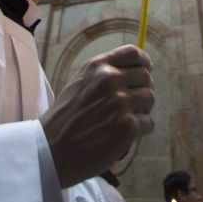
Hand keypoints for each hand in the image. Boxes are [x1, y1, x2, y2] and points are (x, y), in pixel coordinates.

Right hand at [41, 44, 154, 187]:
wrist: (52, 148)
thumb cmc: (66, 118)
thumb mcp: (80, 82)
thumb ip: (105, 73)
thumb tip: (137, 70)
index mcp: (98, 66)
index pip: (133, 53)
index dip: (143, 63)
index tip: (145, 71)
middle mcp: (110, 79)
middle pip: (146, 77)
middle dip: (142, 90)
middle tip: (131, 104)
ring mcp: (120, 102)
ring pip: (150, 99)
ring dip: (141, 110)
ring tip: (123, 120)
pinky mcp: (127, 125)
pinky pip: (148, 123)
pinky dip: (139, 130)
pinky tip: (122, 134)